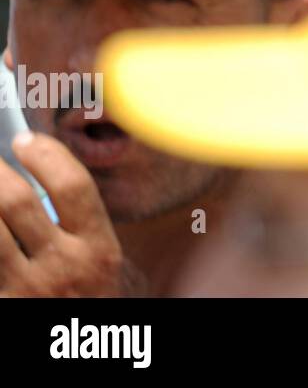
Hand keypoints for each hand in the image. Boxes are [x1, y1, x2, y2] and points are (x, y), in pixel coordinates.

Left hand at [0, 131, 122, 296]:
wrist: (78, 358)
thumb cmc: (85, 304)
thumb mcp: (98, 264)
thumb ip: (77, 225)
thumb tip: (36, 174)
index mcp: (97, 251)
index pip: (73, 187)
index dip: (45, 156)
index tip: (25, 142)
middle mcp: (60, 270)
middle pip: (16, 201)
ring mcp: (22, 291)